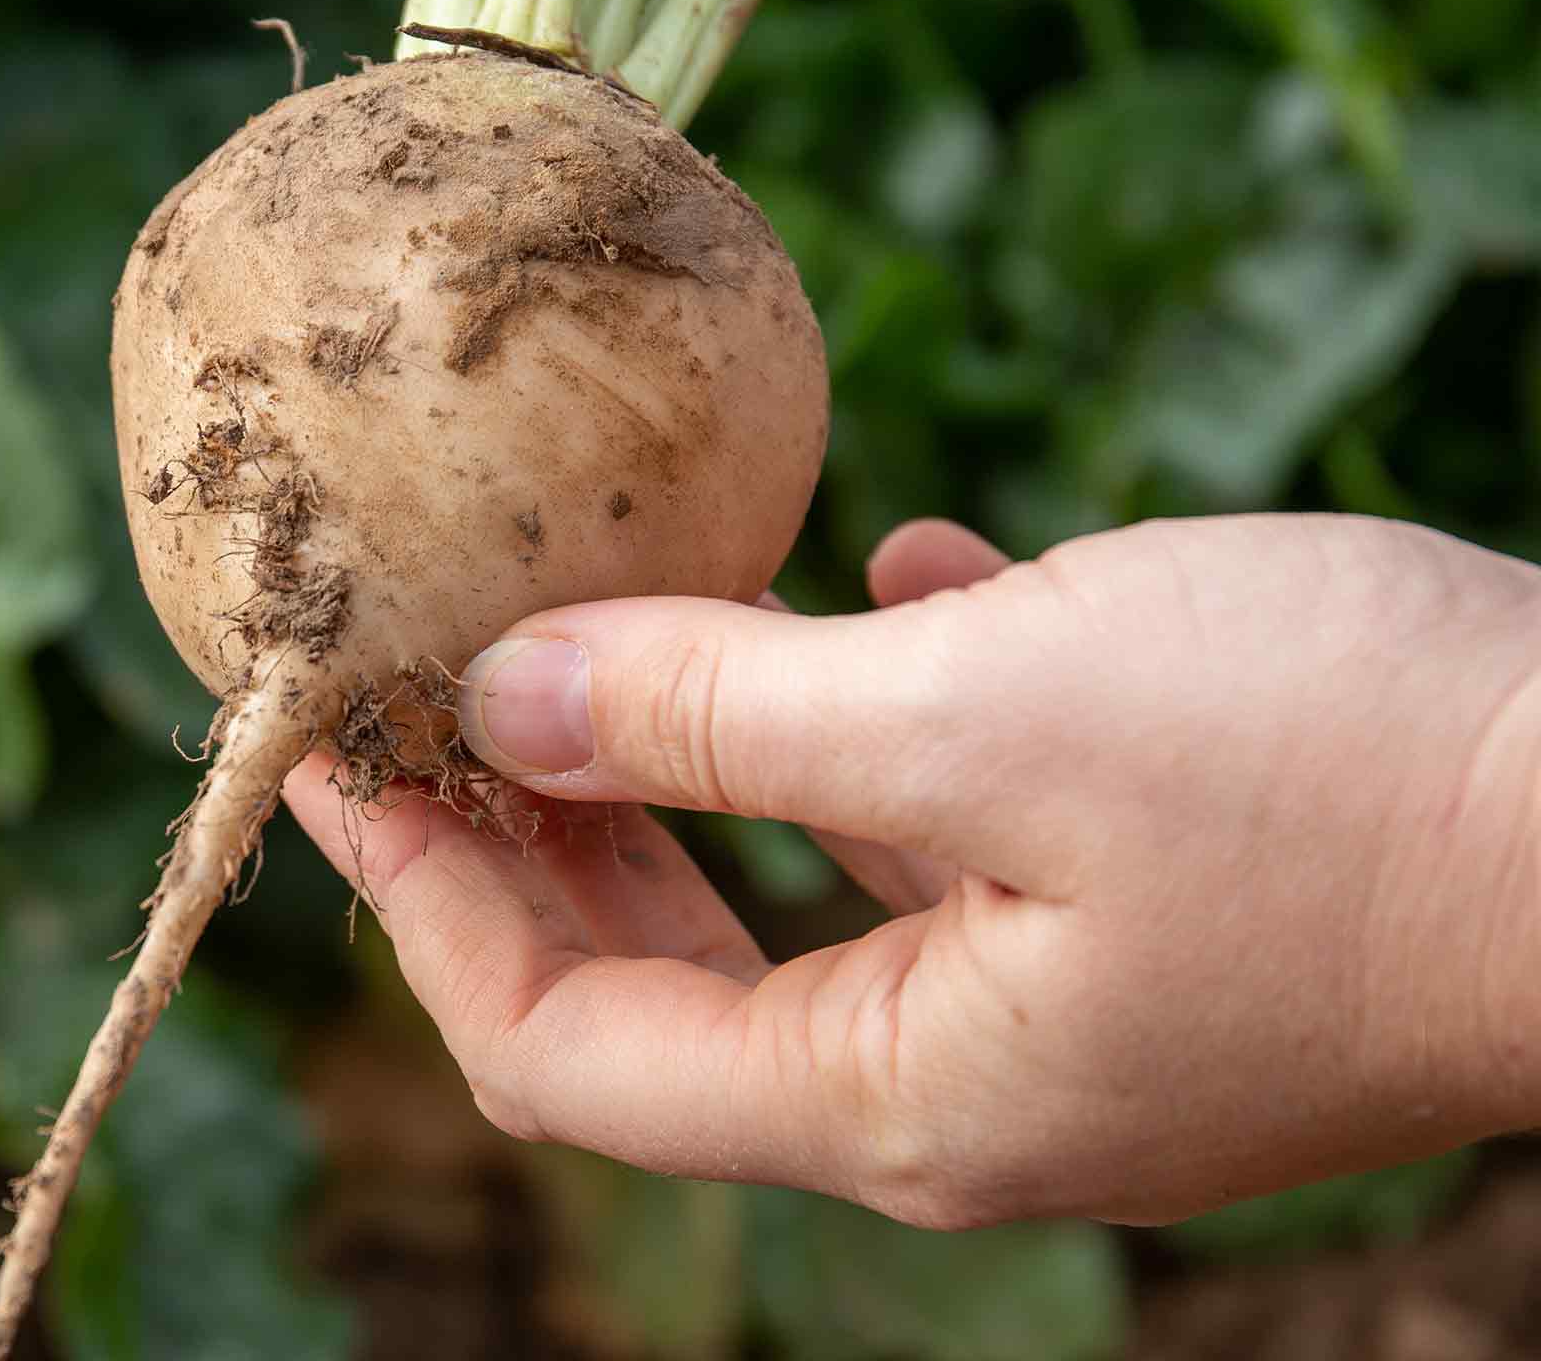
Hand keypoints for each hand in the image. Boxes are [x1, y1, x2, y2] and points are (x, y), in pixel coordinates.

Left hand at [283, 513, 1540, 1225]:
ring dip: (678, 761)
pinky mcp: (1135, 893)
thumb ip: (718, 716)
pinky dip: (863, 708)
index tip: (320, 756)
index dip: (414, 904)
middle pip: (651, 978)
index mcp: (893, 1086)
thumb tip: (505, 703)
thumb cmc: (1328, 774)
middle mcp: (953, 1073)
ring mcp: (1051, 990)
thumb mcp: (979, 713)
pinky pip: (939, 809)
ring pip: (786, 887)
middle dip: (517, 837)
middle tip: (417, 689)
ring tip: (588, 622)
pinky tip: (874, 563)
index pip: (556, 1047)